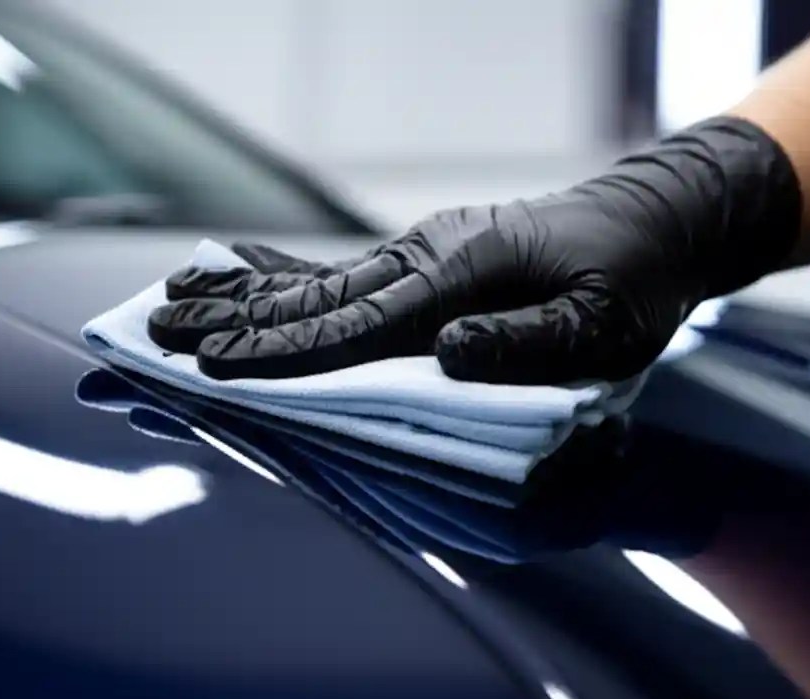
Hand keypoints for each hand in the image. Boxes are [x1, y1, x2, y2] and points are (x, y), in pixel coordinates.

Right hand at [149, 117, 800, 382]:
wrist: (655, 220)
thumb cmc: (631, 280)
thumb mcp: (602, 323)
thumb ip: (526, 343)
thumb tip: (447, 355)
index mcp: (459, 275)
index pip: (355, 325)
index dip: (282, 352)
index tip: (214, 368)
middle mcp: (427, 256)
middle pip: (313, 298)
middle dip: (233, 320)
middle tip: (153, 328)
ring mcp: (424, 251)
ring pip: (318, 280)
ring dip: (244, 296)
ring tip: (176, 295)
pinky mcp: (430, 256)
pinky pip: (346, 272)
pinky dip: (288, 278)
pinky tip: (248, 272)